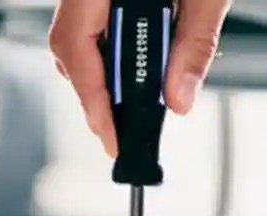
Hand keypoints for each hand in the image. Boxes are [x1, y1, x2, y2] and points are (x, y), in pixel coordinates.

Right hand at [48, 0, 231, 155]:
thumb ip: (194, 43)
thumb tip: (179, 98)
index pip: (76, 46)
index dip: (93, 100)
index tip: (114, 138)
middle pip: (72, 49)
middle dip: (100, 96)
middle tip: (125, 134)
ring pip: (79, 39)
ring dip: (108, 74)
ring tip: (138, 103)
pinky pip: (93, 26)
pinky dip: (116, 52)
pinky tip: (142, 66)